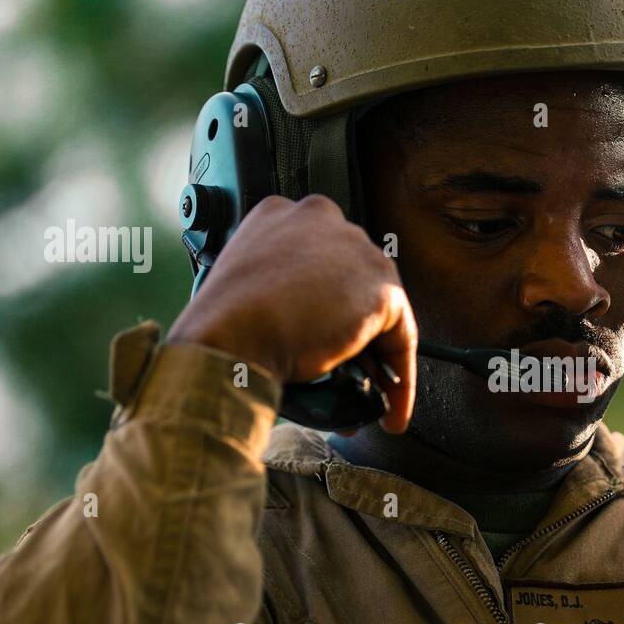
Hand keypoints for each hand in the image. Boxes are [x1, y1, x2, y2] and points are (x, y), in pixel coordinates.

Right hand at [169, 194, 416, 432]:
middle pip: (355, 277)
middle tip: (351, 369)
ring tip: (371, 396)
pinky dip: (399, 380)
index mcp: (282, 215)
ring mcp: (356, 252)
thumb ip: (278, 286)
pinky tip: (389, 408)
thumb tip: (303, 322)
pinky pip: (401, 340)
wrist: (228, 336)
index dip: (326, 299)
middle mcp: (323, 220)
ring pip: (380, 308)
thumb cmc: (222, 321)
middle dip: (356, 326)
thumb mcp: (243, 284)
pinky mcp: (379, 290)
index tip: (325, 331)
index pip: (321, 255)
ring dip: (378, 356)